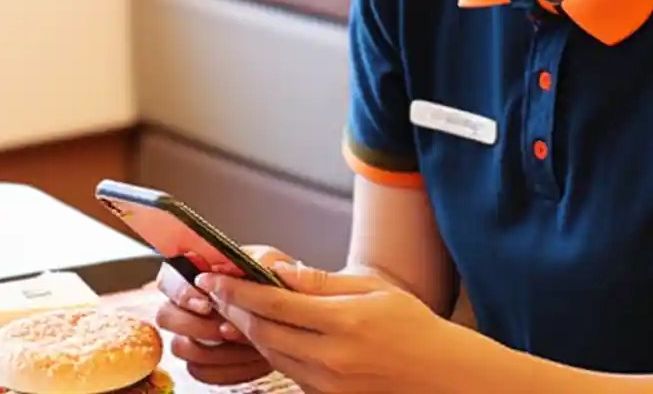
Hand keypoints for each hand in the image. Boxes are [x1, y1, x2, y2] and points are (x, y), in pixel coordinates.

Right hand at [154, 245, 295, 384]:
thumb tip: (234, 266)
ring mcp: (192, 335)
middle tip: (224, 328)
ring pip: (180, 347)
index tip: (205, 304)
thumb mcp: (272, 264)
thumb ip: (254, 259)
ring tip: (242, 340)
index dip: (182, 293)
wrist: (290, 321)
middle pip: (165, 316)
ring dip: (212, 348)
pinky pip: (199, 371)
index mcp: (195, 274)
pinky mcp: (203, 362)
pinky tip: (248, 357)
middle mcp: (186, 305)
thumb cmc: (275, 287)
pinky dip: (226, 367)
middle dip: (196, 325)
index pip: (168, 278)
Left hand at [196, 262, 455, 393]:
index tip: (213, 277)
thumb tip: (279, 271)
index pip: (274, 302)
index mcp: (344, 322)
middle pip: (263, 331)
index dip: (236, 289)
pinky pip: (286, 370)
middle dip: (233, 309)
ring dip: (246, 330)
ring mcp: (326, 384)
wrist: (440, 376)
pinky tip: (264, 332)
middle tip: (214, 290)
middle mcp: (331, 357)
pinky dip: (270, 349)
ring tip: (232, 307)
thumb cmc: (411, 326)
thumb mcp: (372, 290)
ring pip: (269, 353)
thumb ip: (321, 282)